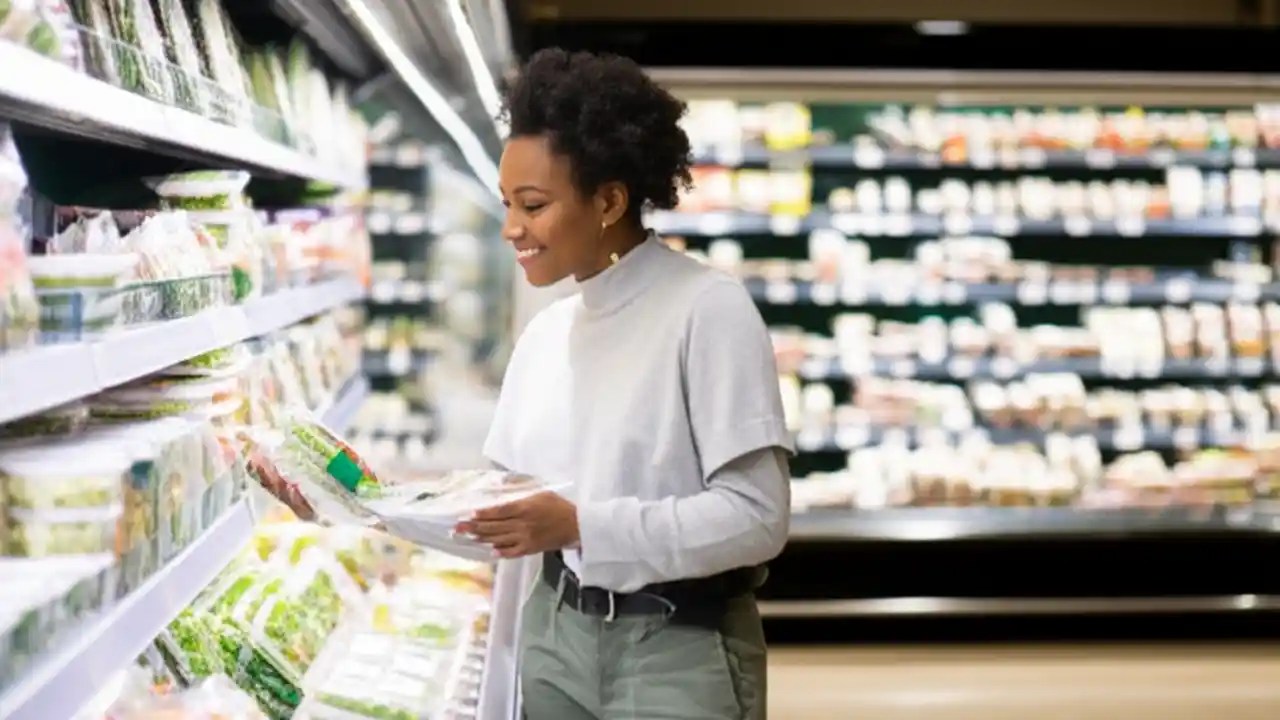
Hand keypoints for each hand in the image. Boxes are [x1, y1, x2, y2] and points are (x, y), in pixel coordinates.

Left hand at [454, 491, 579, 558]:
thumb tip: (503, 485)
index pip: (499, 511)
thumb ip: (521, 489)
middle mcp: (522, 524)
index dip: (483, 514)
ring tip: (468, 537)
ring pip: (499, 539)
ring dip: (482, 538)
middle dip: (474, 527)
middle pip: (494, 526)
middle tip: (458, 527)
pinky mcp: (530, 549)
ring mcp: (525, 538)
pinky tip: (489, 550)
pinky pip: (511, 552)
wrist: (576, 525)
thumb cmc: (558, 506)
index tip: (469, 514)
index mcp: (525, 508)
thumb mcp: (542, 492)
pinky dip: (500, 552)